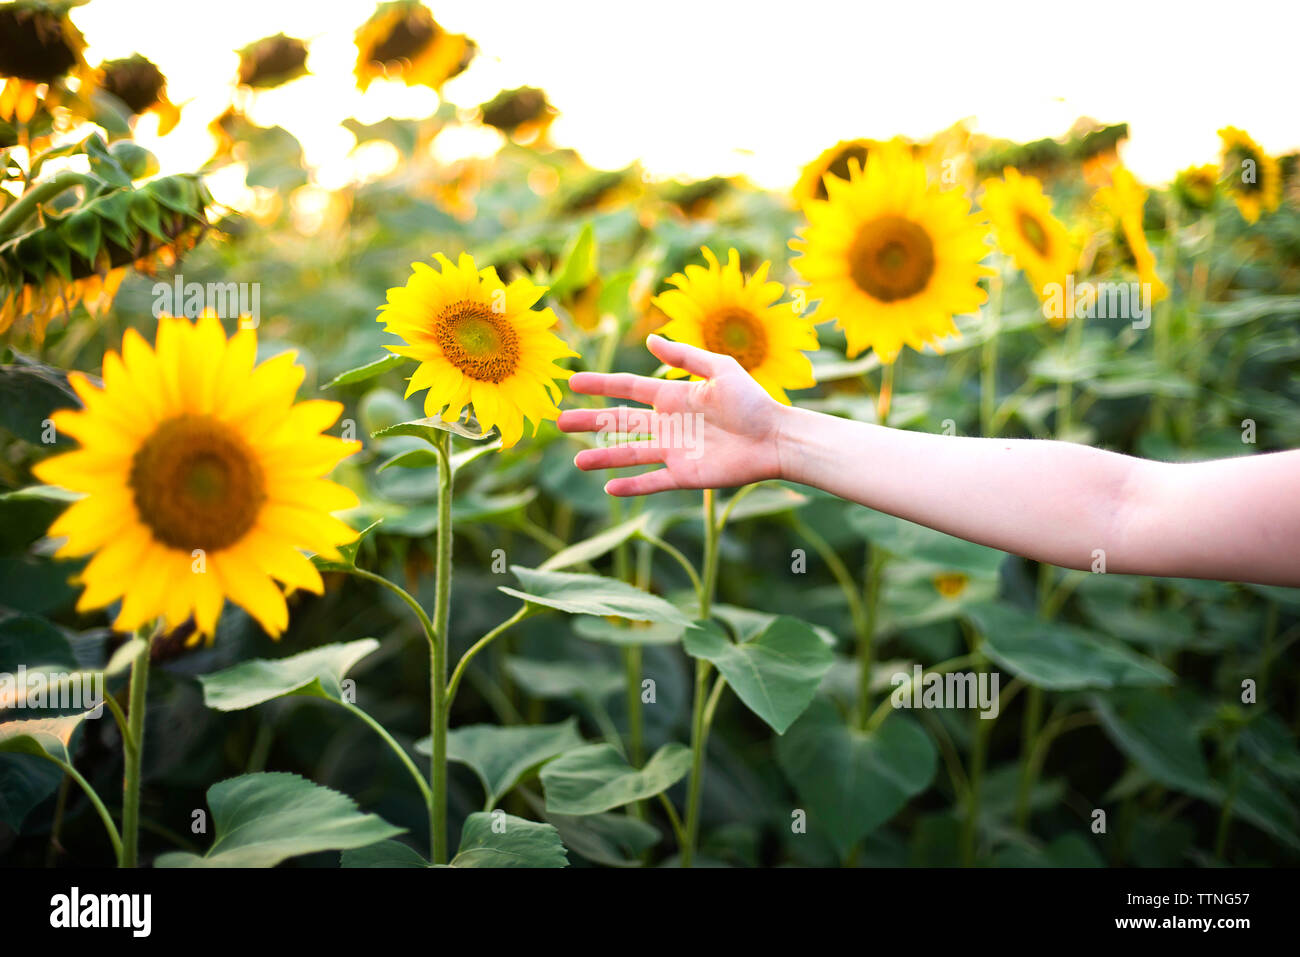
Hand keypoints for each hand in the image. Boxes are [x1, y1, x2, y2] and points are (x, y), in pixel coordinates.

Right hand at [558, 334, 787, 495]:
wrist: (777, 438)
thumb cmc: (753, 401)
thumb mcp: (720, 370)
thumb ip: (685, 356)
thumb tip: (651, 338)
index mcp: (674, 397)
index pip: (628, 389)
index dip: (601, 385)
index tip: (573, 382)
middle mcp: (669, 424)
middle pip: (620, 423)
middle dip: (589, 422)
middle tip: (558, 421)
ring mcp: (675, 451)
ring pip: (630, 454)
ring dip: (603, 458)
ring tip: (577, 462)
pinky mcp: (686, 476)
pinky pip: (653, 481)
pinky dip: (632, 485)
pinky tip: (609, 488)